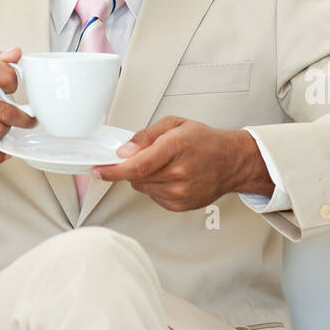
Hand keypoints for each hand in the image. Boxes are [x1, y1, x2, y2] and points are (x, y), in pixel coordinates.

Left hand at [91, 118, 267, 211]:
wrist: (231, 162)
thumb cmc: (204, 141)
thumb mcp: (174, 124)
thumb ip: (145, 136)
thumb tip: (124, 151)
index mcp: (177, 147)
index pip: (138, 165)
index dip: (114, 170)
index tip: (98, 170)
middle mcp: (179, 173)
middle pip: (137, 178)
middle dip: (129, 168)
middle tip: (138, 156)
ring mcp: (181, 193)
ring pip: (142, 188)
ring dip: (143, 177)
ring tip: (163, 164)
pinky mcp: (181, 205)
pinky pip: (153, 197)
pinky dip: (153, 186)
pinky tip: (169, 176)